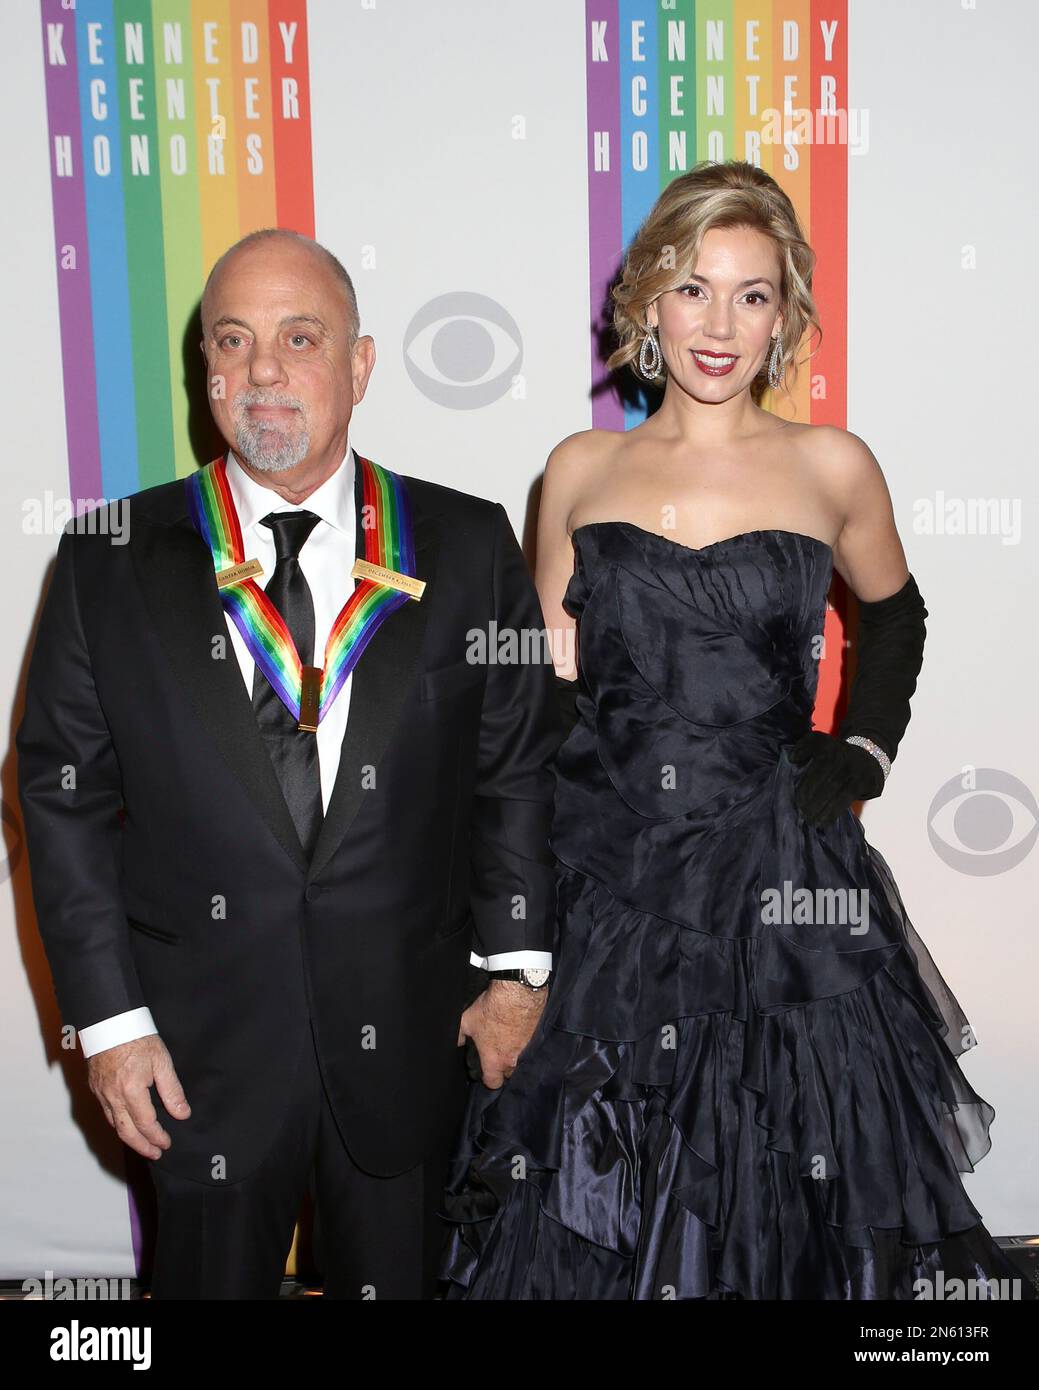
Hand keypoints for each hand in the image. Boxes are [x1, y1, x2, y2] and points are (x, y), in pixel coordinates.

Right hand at [87, 1035, 190, 1159]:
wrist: (110, 1021)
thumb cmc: (138, 1038)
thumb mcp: (162, 1061)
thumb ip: (172, 1090)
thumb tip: (182, 1114)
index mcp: (131, 1090)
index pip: (146, 1123)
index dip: (157, 1137)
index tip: (167, 1143)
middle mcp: (113, 1095)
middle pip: (126, 1131)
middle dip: (142, 1146)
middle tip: (155, 1154)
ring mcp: (101, 1092)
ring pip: (114, 1124)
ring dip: (129, 1138)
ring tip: (143, 1144)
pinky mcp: (95, 1087)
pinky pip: (106, 1113)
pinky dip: (118, 1124)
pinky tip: (126, 1125)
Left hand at [457, 980, 546, 1089]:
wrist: (517, 992)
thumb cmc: (492, 1008)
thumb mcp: (467, 1020)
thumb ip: (459, 1036)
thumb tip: (456, 1042)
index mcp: (495, 1060)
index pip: (493, 1083)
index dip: (488, 1079)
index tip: (486, 1071)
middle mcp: (513, 1059)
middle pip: (509, 1073)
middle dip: (502, 1066)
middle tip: (496, 1051)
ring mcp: (527, 1049)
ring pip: (520, 1059)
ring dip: (514, 1053)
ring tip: (507, 1039)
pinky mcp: (537, 1037)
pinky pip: (530, 1046)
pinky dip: (524, 1041)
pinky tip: (518, 1029)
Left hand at [788, 730, 885, 825]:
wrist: (868, 755)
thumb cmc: (835, 754)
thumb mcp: (818, 743)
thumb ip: (803, 747)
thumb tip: (792, 759)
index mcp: (829, 747)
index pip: (816, 771)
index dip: (806, 787)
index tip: (798, 801)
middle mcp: (843, 757)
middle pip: (827, 783)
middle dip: (814, 800)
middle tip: (803, 813)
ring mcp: (855, 770)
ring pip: (838, 792)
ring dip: (823, 809)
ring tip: (812, 820)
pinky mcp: (865, 782)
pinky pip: (848, 799)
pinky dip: (835, 811)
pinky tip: (825, 821)